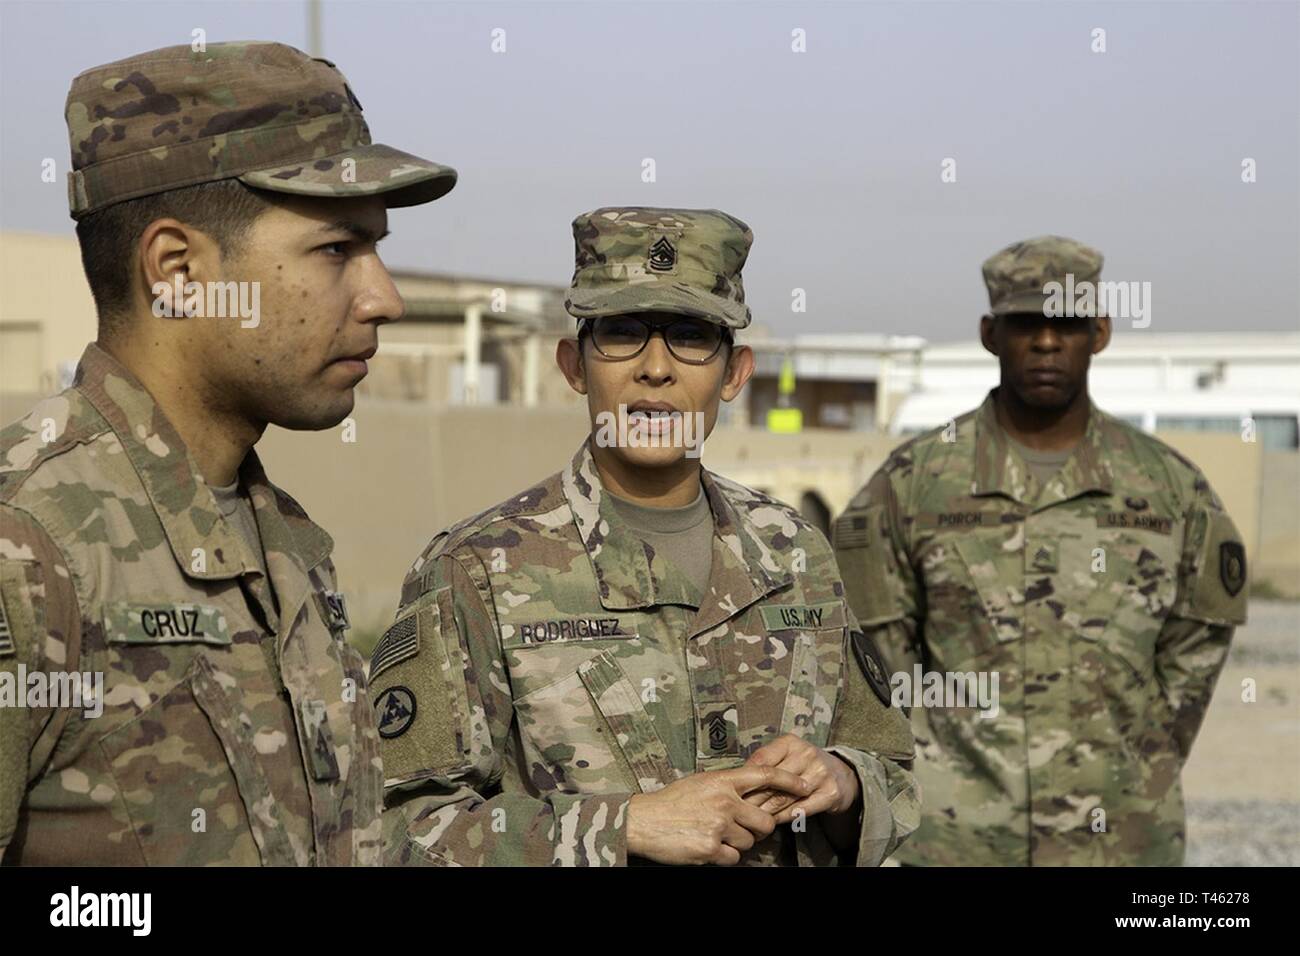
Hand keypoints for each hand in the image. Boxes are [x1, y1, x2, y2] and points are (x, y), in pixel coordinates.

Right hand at [626, 764, 812, 865]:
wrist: (642, 821)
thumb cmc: (670, 802)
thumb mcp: (701, 783)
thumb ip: (726, 786)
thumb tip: (752, 792)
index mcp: (722, 780)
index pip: (765, 774)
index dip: (790, 780)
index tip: (806, 785)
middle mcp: (724, 800)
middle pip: (764, 821)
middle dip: (759, 830)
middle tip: (744, 829)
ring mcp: (718, 825)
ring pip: (749, 842)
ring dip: (736, 844)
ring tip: (713, 836)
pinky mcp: (710, 848)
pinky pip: (733, 858)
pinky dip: (723, 857)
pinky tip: (706, 847)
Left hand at [741, 734, 860, 825]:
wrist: (841, 775)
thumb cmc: (805, 765)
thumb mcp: (786, 755)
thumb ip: (765, 763)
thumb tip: (737, 778)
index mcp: (791, 742)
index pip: (762, 760)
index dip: (746, 778)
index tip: (735, 791)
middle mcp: (807, 754)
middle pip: (772, 782)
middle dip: (753, 799)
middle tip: (739, 811)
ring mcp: (820, 774)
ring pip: (784, 797)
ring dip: (766, 811)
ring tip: (752, 819)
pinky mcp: (830, 793)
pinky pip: (799, 810)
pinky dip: (783, 818)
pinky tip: (773, 821)